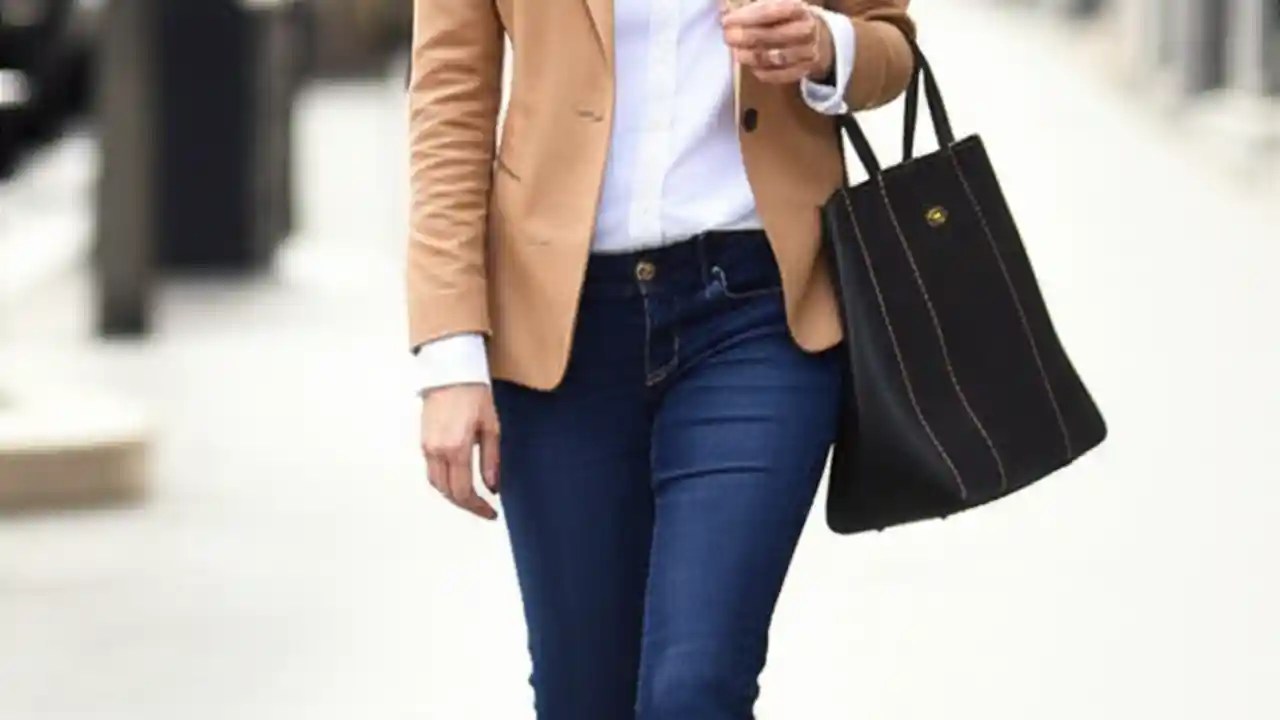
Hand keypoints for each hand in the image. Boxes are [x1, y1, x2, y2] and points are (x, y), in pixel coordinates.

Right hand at [420, 384, 500, 519]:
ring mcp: (427, 446)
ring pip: (436, 484)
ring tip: (472, 498)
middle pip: (447, 492)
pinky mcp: (423, 441)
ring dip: (453, 495)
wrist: (450, 370)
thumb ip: (491, 460)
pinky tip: (458, 480)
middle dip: (465, 505)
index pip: (463, 491)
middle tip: (483, 509)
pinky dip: (444, 481)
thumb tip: (492, 487)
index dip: (477, 507)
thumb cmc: (474, 394)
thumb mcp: (491, 427)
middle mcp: (436, 451)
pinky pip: (431, 470)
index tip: (490, 513)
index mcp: (455, 448)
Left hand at [721, 0, 833, 84]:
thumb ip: (751, 7)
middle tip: (728, 36)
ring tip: (736, 52)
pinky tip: (751, 64)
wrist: (820, 37)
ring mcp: (806, 52)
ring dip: (748, 56)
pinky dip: (760, 71)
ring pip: (771, 58)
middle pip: (768, 36)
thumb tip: (724, 10)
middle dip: (743, 37)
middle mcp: (806, 30)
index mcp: (799, 9)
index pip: (769, 11)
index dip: (745, 17)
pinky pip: (776, 75)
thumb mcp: (776, 5)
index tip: (727, 21)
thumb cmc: (789, 19)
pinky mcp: (803, 70)